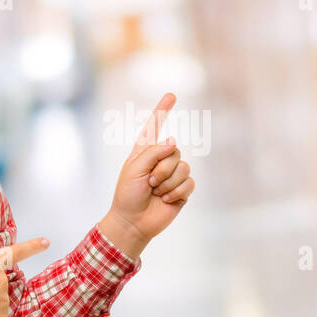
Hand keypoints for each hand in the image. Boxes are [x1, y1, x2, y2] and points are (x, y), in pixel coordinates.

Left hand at [105, 93, 195, 249]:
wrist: (134, 222)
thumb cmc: (127, 195)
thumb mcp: (134, 169)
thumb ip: (152, 152)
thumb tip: (173, 141)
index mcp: (145, 151)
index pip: (155, 126)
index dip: (163, 110)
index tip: (171, 95)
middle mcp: (160, 159)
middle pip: (174, 150)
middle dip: (161, 169)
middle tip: (149, 183)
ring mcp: (172, 174)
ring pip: (183, 167)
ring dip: (168, 182)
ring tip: (156, 193)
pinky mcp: (182, 189)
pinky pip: (189, 182)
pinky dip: (176, 192)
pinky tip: (166, 200)